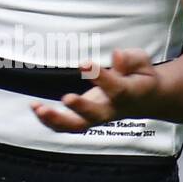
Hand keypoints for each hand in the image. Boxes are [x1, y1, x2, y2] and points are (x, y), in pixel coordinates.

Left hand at [31, 48, 160, 132]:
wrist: (146, 100)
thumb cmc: (140, 77)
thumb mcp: (142, 63)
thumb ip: (130, 59)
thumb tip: (116, 55)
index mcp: (129, 94)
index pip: (116, 89)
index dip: (100, 77)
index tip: (84, 64)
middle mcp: (112, 110)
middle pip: (96, 115)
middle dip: (81, 108)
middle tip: (67, 98)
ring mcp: (97, 117)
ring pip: (78, 126)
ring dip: (57, 119)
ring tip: (39, 108)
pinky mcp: (85, 119)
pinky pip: (67, 126)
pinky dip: (50, 121)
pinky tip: (36, 108)